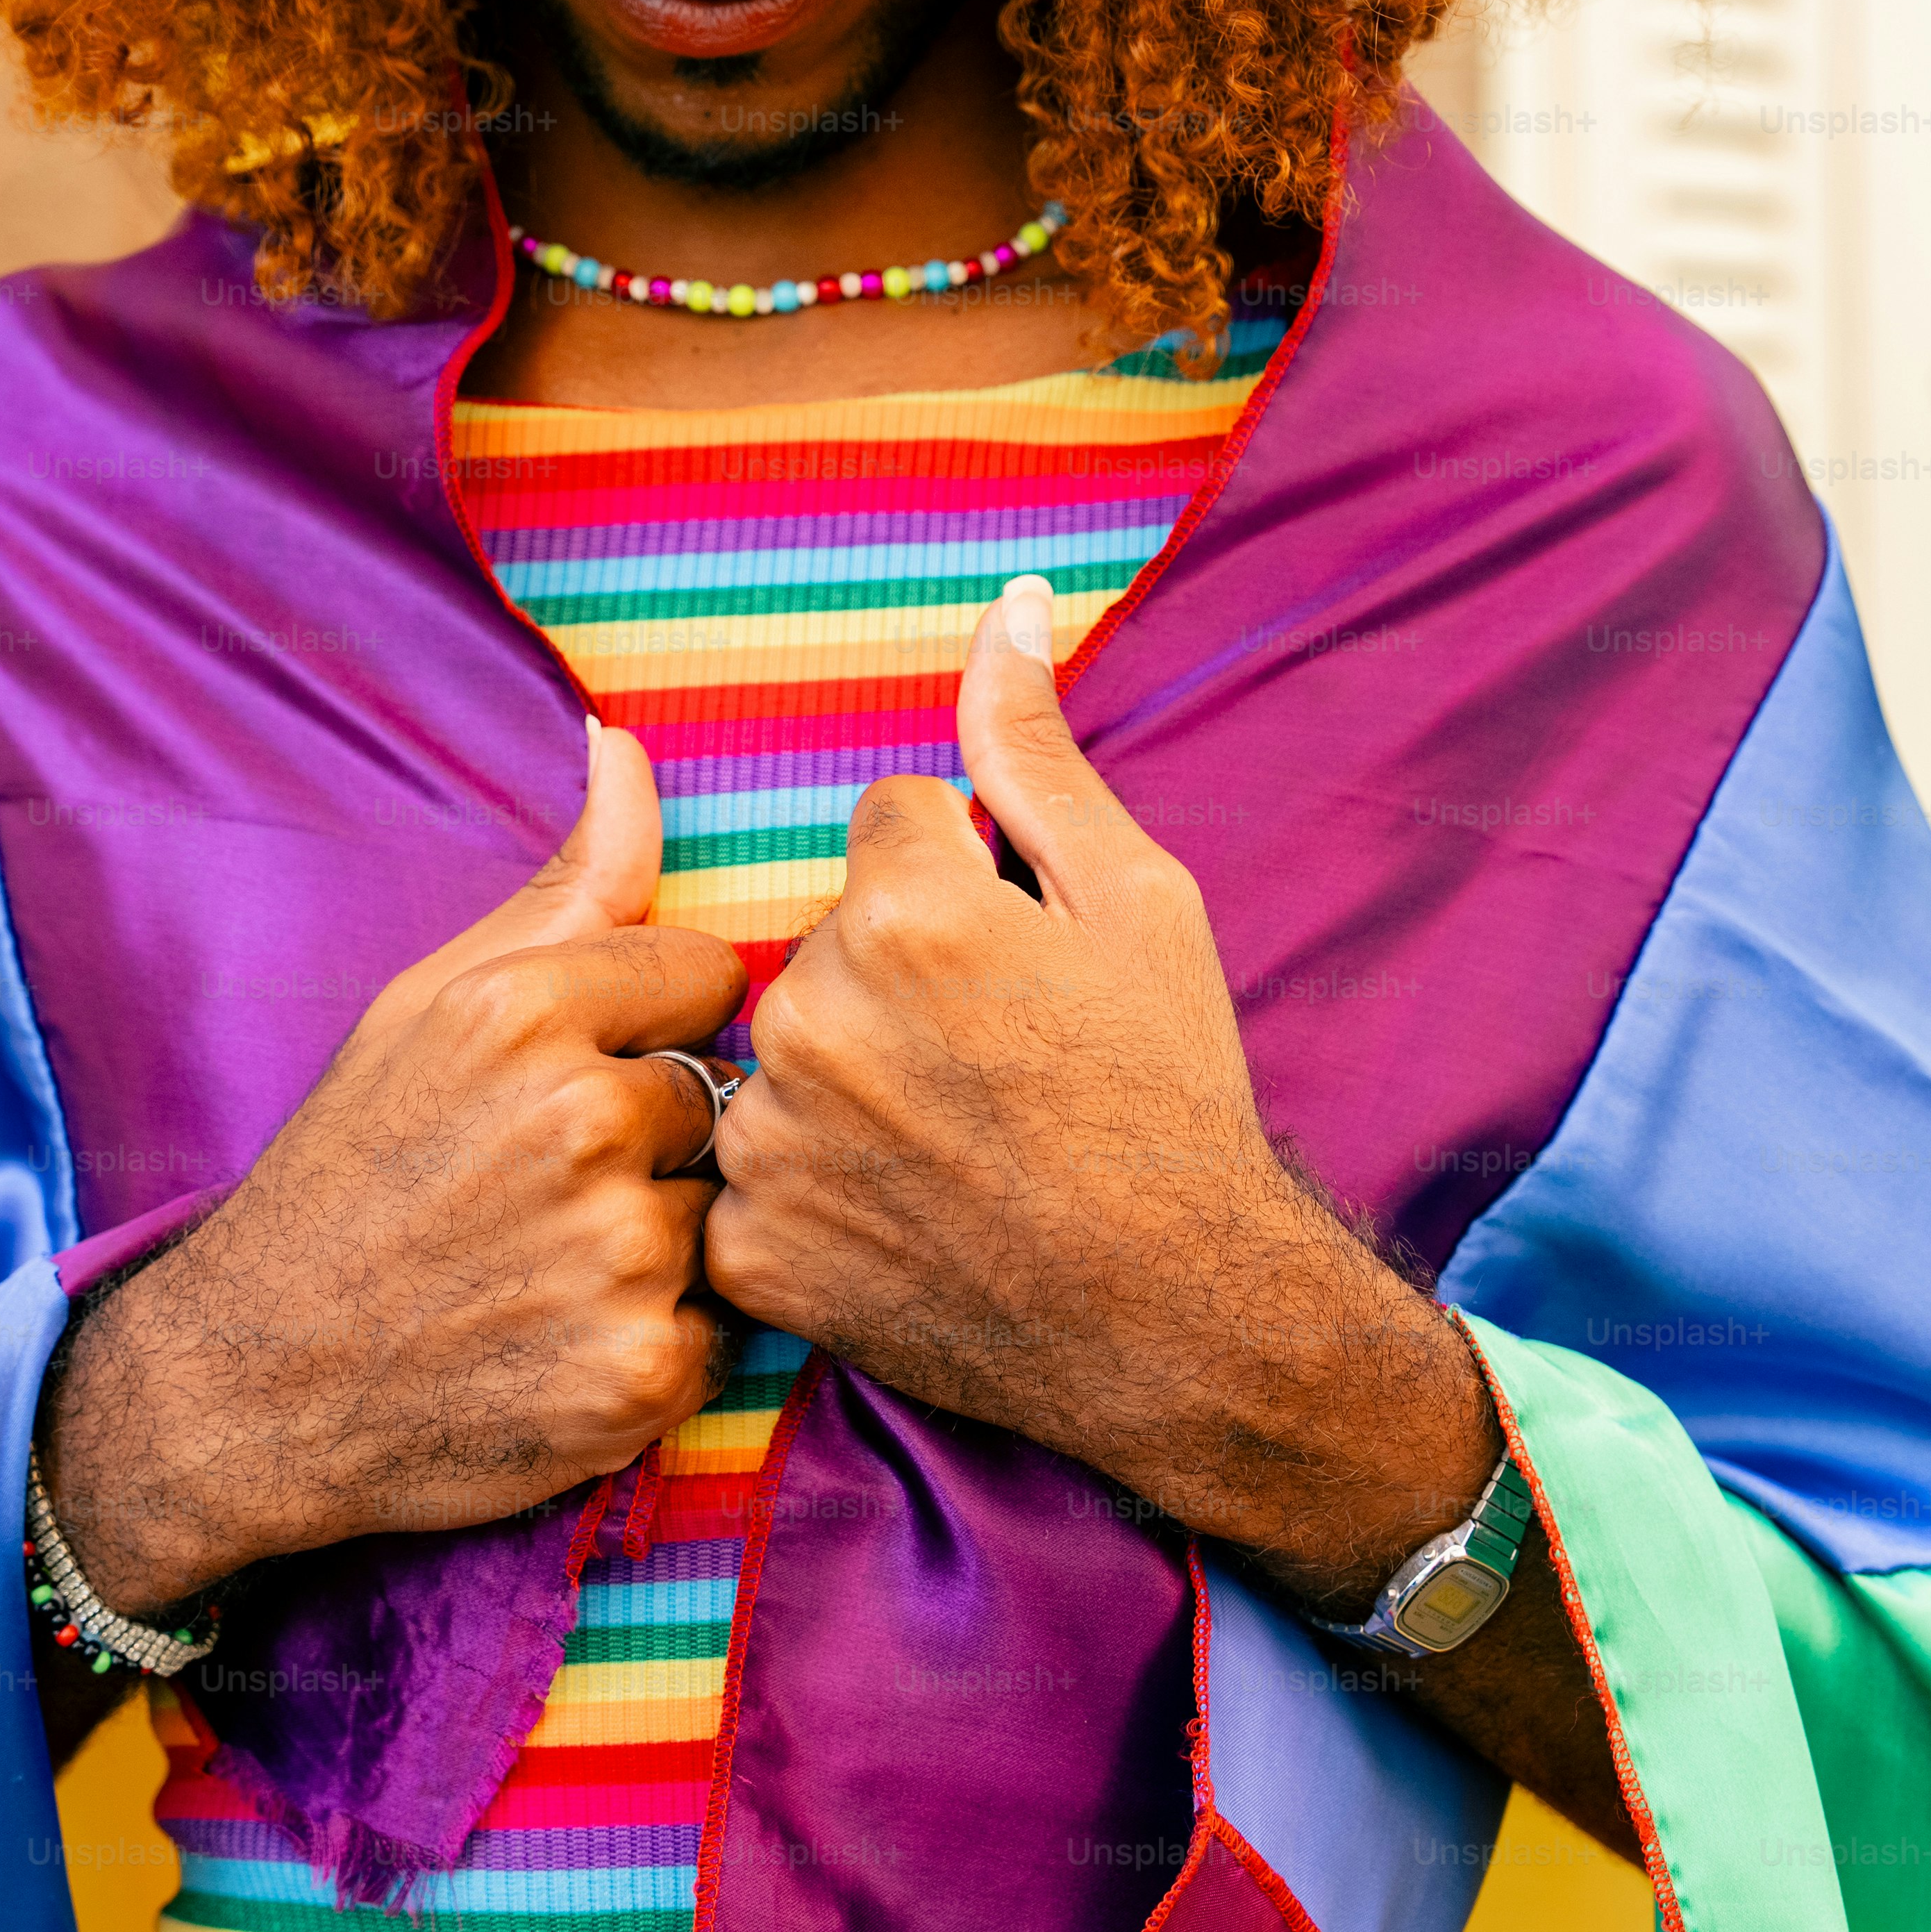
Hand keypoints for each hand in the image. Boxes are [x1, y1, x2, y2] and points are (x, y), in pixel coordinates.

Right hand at [42, 722, 747, 1615]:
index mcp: (523, 1012)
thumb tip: (624, 743)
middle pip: (725, 1096)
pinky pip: (718, 1331)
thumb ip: (563, 886)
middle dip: (659, 1139)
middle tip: (548, 1191)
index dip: (653, 1029)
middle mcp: (580, 1123)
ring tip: (548, 1269)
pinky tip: (563, 1343)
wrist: (255, 1387)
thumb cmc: (349, 1180)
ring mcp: (615, 1255)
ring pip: (722, 1214)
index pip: (709, 974)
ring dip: (662, 1245)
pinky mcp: (640, 1374)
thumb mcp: (426, 1008)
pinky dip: (657, 1343)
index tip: (575, 1079)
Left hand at [703, 579, 1494, 1602]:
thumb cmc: (1172, 1102)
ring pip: (782, 1052)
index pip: (888, 825)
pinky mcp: (751, 1246)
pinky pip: (753, 1173)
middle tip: (993, 1070)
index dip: (963, 887)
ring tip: (948, 1145)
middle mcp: (813, 1014)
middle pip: (825, 938)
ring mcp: (772, 1139)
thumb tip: (1006, 610)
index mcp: (904, 911)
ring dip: (844, 1081)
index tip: (1017, 972)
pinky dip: (813, 1191)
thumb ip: (1036, 755)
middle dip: (894, 980)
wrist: (1179, 1322)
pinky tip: (900, 1213)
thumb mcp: (1138, 904)